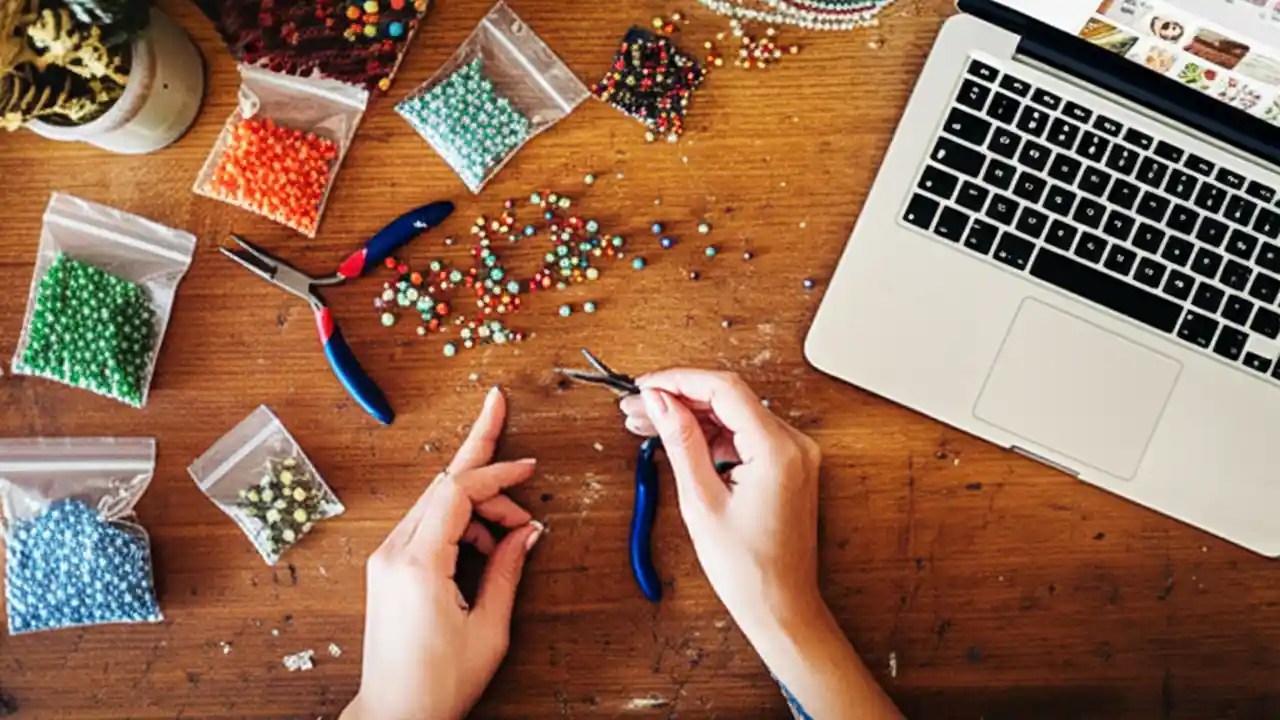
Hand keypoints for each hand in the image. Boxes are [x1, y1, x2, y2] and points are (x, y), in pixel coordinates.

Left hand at [343, 387, 542, 719]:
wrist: (395, 713)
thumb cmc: (436, 683)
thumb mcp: (488, 629)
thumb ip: (507, 570)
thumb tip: (525, 533)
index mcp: (418, 565)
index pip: (457, 492)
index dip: (496, 473)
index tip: (527, 468)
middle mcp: (394, 554)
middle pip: (441, 483)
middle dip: (478, 454)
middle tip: (495, 409)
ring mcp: (386, 560)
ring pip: (435, 501)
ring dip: (475, 499)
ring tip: (511, 523)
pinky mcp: (388, 569)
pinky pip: (426, 524)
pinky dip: (458, 521)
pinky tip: (485, 541)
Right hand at [619, 369, 821, 633]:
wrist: (781, 606)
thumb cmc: (748, 569)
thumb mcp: (702, 502)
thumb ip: (681, 443)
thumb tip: (661, 403)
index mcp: (777, 450)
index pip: (723, 389)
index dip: (678, 380)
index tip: (645, 386)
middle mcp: (793, 444)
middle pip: (729, 398)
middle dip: (679, 397)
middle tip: (636, 406)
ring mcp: (793, 454)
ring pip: (734, 414)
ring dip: (691, 415)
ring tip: (646, 422)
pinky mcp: (787, 465)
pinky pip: (744, 435)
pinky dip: (710, 434)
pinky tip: (677, 439)